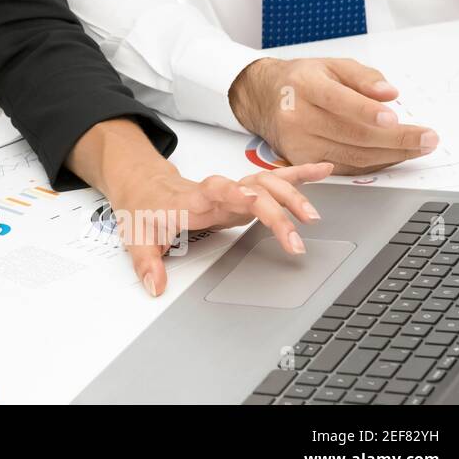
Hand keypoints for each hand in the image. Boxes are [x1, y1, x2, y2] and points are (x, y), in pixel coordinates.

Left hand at [65, 119, 332, 296]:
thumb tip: (155, 286)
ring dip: (292, 195)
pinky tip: (323, 172)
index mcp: (191, 200)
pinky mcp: (242, 193)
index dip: (234, 193)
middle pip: (251, 190)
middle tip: (296, 238)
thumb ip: (145, 262)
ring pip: (267, 183)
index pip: (215, 191)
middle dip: (276, 210)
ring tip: (314, 215)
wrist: (142, 184)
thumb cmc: (142, 207)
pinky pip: (273, 180)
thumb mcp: (135, 236)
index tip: (252, 199)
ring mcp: (231, 191)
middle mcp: (216, 192)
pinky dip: (299, 175)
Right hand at [229, 57, 437, 174]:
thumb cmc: (301, 81)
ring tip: (418, 147)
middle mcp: (297, 117)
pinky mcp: (302, 160)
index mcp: (304, 86)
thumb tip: (388, 94)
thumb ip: (363, 76)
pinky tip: (394, 156)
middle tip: (427, 138)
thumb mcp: (330, 65)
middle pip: (352, 133)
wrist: (263, 99)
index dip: (367, 111)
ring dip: (392, 155)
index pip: (337, 101)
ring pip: (353, 155)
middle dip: (396, 139)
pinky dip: (374, 164)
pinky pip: (346, 167)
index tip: (395, 119)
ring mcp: (298, 143)